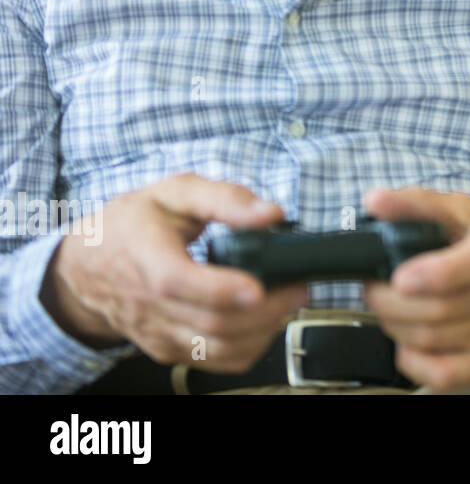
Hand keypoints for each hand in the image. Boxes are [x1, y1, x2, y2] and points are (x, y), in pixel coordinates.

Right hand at [39, 173, 309, 369]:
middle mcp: (147, 303)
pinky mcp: (168, 351)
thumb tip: (271, 213)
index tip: (259, 286)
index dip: (220, 288)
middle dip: (267, 310)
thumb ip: (224, 198)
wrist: (86, 267)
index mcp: (145, 256)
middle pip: (210, 323)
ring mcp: (157, 333)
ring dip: (265, 330)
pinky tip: (266, 320)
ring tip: (289, 301)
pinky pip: (215, 361)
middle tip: (299, 287)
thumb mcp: (174, 192)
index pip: (176, 281)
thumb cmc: (133, 224)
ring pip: (218, 349)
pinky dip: (250, 346)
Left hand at [362, 187, 469, 391]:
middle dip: (388, 299)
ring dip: (394, 324)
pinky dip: (412, 360)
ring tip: (392, 307)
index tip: (402, 277)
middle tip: (375, 285)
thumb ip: (420, 204)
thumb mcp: (468, 214)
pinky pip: (441, 375)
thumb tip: (375, 200)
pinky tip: (409, 340)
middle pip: (436, 308)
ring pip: (429, 339)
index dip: (434, 274)